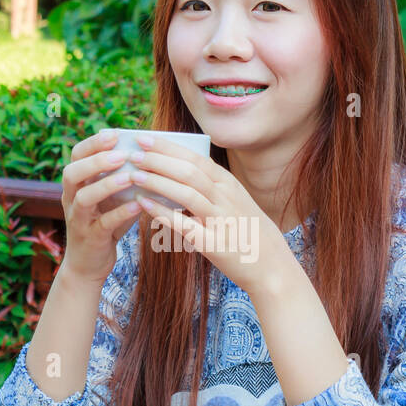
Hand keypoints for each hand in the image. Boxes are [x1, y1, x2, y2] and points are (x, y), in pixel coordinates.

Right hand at [57, 131, 144, 284]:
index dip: (93, 143)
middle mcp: (71, 199)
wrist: (88, 265)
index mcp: (75, 185)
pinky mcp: (90, 239)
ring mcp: (78, 220)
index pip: (76, 156)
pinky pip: (102, 224)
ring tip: (129, 177)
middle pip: (72, 173)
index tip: (114, 134)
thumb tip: (151, 157)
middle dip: (96, 161)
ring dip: (106, 184)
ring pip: (83, 197)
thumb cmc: (104, 225)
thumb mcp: (110, 199)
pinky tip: (137, 205)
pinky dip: (120, 213)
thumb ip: (123, 179)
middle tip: (121, 154)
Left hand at [126, 133, 296, 296]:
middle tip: (133, 154)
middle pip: (189, 171)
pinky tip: (143, 205)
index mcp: (230, 185)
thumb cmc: (248, 232)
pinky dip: (162, 213)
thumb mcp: (235, 202)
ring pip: (186, 194)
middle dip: (159, 160)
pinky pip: (184, 225)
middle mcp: (226, 198)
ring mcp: (221, 221)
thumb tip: (178, 172)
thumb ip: (211, 187)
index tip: (145, 138)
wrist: (272, 267)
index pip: (196, 158)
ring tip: (134, 175)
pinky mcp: (214, 244)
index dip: (168, 148)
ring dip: (158, 182)